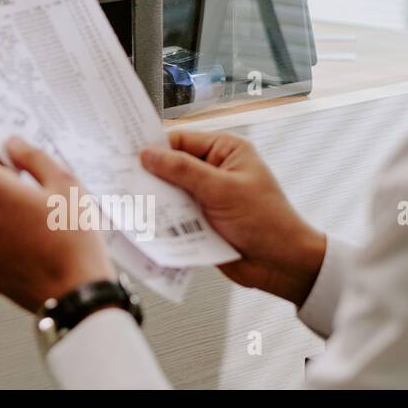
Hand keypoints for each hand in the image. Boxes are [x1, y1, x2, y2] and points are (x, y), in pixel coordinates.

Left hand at [0, 136, 114, 312]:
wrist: (77, 295)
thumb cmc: (73, 243)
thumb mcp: (65, 184)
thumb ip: (33, 156)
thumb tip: (14, 145)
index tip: (0, 149)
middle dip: (0, 183)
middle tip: (34, 193)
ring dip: (1, 212)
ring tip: (37, 224)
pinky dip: (2, 239)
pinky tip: (31, 245)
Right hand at [141, 129, 325, 305]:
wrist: (283, 266)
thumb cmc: (269, 222)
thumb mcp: (223, 190)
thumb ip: (184, 171)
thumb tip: (149, 155)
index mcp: (225, 151)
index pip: (180, 140)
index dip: (155, 147)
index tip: (129, 154)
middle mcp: (214, 170)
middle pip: (171, 165)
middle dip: (151, 174)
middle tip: (123, 178)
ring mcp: (205, 196)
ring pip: (169, 191)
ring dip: (155, 199)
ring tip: (131, 201)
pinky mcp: (199, 219)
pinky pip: (173, 214)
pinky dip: (161, 218)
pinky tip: (146, 221)